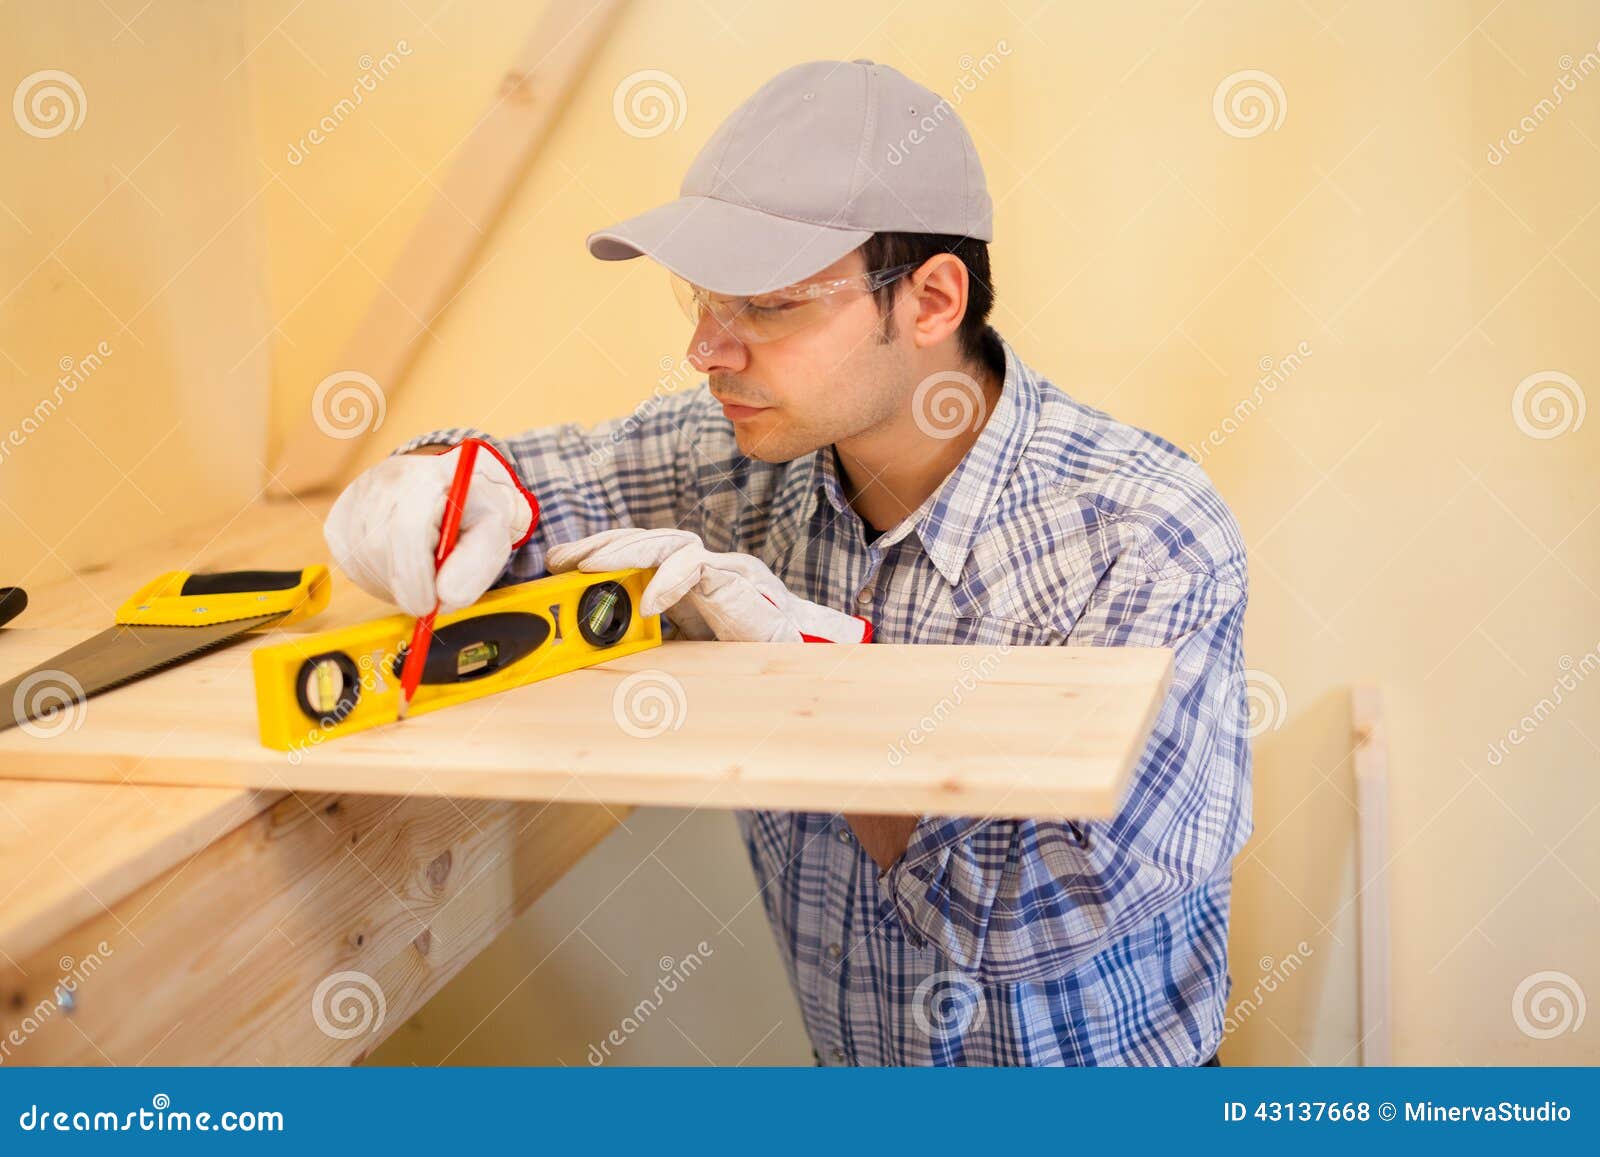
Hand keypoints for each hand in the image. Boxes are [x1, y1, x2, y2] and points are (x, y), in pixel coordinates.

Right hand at [324, 441, 537, 616]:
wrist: (450, 487)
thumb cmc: (473, 511)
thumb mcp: (494, 529)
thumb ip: (477, 562)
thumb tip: (446, 597)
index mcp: (424, 476)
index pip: (407, 528)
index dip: (415, 574)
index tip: (430, 605)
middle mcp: (380, 482)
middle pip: (379, 548)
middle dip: (407, 583)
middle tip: (431, 598)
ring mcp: (353, 501)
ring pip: (365, 563)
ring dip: (396, 583)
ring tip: (425, 567)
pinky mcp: (338, 523)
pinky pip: (353, 567)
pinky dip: (380, 579)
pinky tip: (402, 564)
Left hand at [544, 528, 871, 643]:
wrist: (801, 665)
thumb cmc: (744, 660)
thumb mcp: (683, 652)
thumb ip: (650, 641)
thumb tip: (597, 645)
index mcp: (682, 582)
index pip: (634, 554)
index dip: (596, 553)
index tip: (558, 564)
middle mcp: (700, 568)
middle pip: (644, 540)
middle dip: (600, 546)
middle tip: (562, 559)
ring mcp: (722, 569)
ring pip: (668, 543)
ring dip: (627, 552)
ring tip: (592, 567)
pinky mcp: (740, 580)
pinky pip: (699, 567)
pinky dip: (670, 581)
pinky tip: (648, 602)